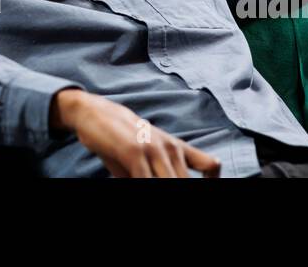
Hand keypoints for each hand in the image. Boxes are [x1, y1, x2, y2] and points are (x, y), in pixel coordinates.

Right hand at [50, 88, 219, 177]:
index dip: (213, 181)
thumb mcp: (146, 155)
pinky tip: (136, 185)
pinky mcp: (133, 152)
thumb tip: (159, 179)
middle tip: (169, 195)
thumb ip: (158, 172)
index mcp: (176, 148)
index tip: (204, 187)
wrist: (95, 112)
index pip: (211, 166)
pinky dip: (143, 186)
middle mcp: (170, 147)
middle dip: (182, 191)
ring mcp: (153, 149)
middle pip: (187, 182)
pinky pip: (145, 180)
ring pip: (171, 182)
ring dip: (161, 189)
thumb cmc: (120, 139)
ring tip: (146, 183)